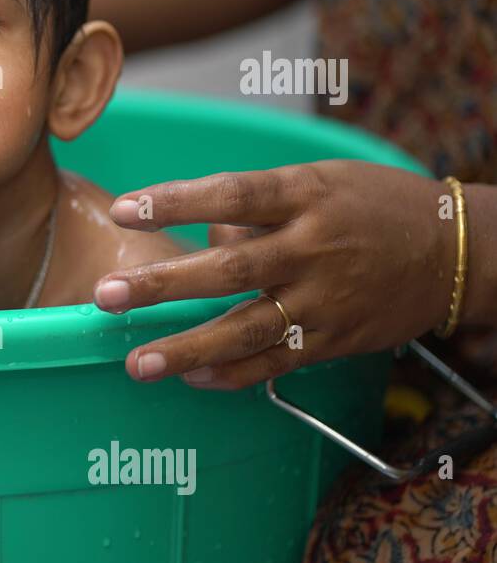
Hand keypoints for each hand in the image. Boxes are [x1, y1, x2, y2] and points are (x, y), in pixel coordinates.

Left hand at [92, 161, 454, 388]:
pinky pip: (276, 362)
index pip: (230, 195)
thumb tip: (198, 238)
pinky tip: (193, 380)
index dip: (174, 202)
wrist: (456, 251)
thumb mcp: (319, 182)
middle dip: (163, 284)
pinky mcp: (335, 339)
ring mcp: (324, 299)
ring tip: (137, 363)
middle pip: (228, 269)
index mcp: (305, 196)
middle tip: (106, 296)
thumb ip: (255, 208)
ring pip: (246, 329)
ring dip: (187, 349)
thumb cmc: (372, 206)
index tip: (122, 208)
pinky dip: (233, 374)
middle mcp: (312, 248)